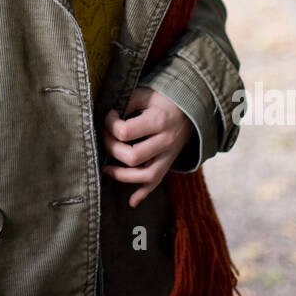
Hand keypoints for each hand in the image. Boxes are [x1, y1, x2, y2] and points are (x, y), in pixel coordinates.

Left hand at [102, 86, 195, 207]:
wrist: (190, 109)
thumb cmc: (162, 100)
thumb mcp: (145, 94)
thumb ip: (127, 103)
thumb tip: (107, 117)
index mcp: (158, 121)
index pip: (125, 132)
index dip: (110, 125)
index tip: (108, 116)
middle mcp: (165, 141)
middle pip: (132, 157)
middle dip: (112, 148)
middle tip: (105, 137)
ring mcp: (168, 156)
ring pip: (145, 176)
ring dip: (122, 175)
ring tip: (106, 168)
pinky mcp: (168, 164)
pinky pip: (157, 182)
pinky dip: (143, 193)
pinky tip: (131, 201)